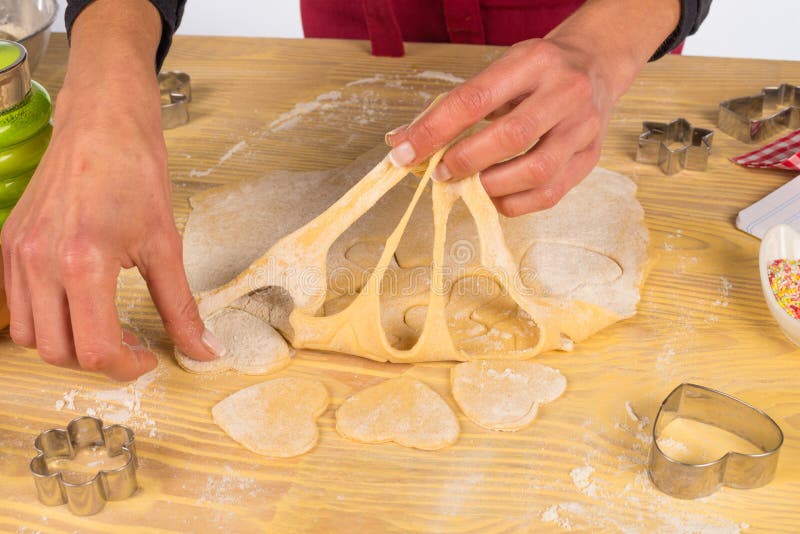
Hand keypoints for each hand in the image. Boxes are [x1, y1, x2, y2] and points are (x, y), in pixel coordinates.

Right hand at [0, 0, 221, 379]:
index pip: (94, 349)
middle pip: (57, 352)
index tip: (147, 358)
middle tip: (132, 343)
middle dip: (98, 359)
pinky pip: (17, 306)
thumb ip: (181, 307)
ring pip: (30, 336)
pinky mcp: (8, 244)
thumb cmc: (135, 172)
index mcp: (82, 263)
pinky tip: (80, 302)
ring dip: (69, 343)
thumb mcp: (166, 244)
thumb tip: (204, 349)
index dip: (125, 368)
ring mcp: (17, 253)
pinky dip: (47, 320)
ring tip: (106, 324)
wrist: (102, 121)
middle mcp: (39, 262)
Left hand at [386, 0, 679, 216]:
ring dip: (491, 186)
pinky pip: (549, 194)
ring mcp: (583, 127)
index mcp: (534, 62)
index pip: (475, 99)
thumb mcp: (499, 72)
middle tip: (442, 172)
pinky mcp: (589, 157)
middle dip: (466, 161)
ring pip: (536, 170)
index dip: (435, 130)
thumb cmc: (538, 72)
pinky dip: (514, 203)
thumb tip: (402, 143)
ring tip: (470, 184)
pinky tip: (495, 196)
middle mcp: (565, 92)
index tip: (406, 153)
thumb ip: (453, 106)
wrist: (595, 65)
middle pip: (511, 136)